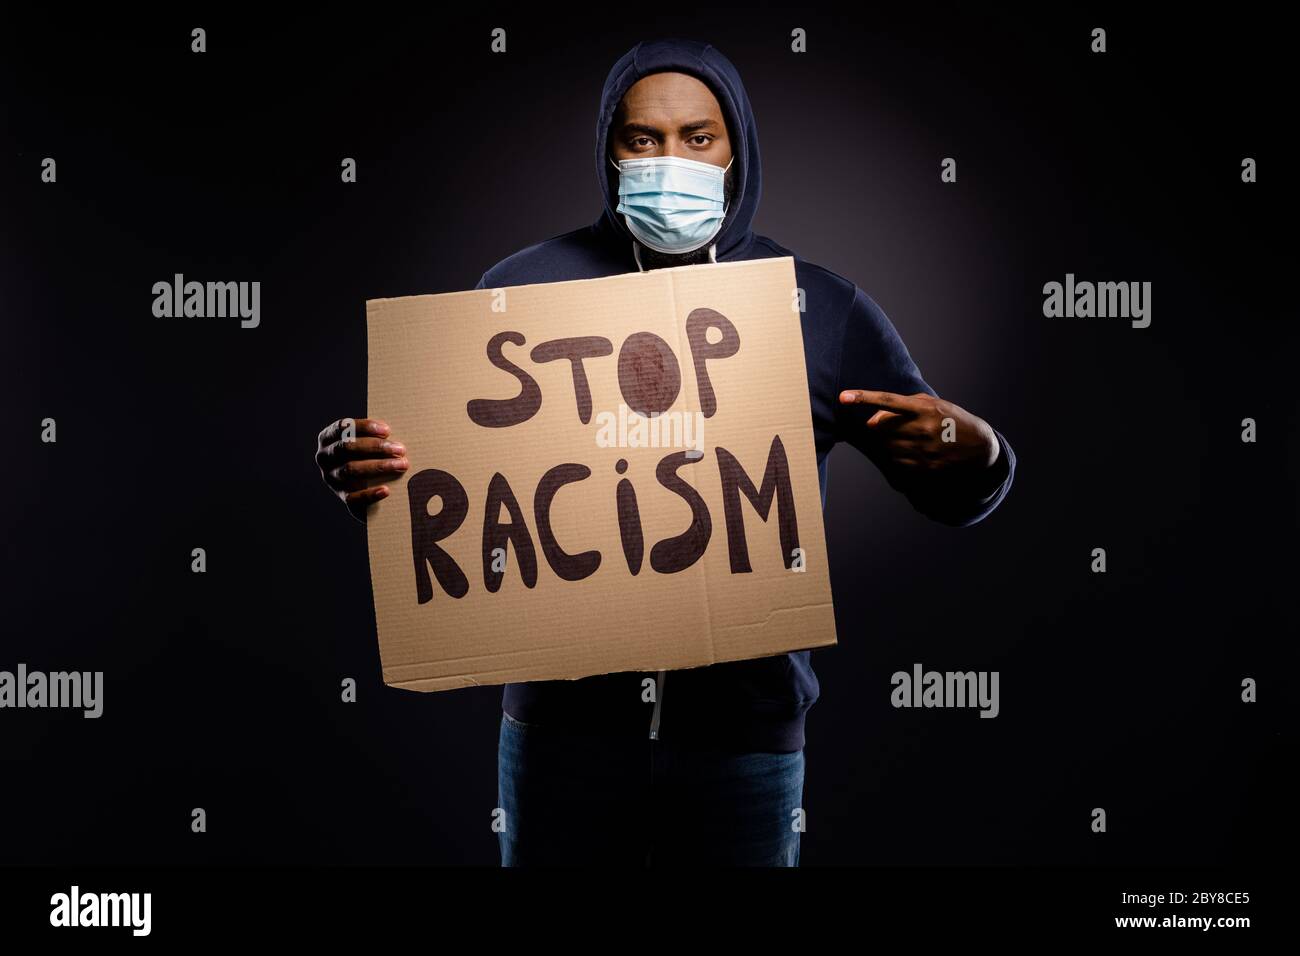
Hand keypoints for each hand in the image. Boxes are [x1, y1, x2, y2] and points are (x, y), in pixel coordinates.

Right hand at [315, 417, 408, 522]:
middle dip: (376, 447)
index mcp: (328, 439)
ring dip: (378, 466)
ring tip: (401, 464)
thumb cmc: (368, 455)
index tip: (387, 430)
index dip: (364, 427)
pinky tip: (386, 490)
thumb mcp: (366, 443)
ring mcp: (331, 478)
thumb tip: (395, 435)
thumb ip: (374, 436)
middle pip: (347, 448)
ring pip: (350, 469)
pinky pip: (353, 497)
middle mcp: (325, 458)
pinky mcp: (342, 497)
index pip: (342, 427)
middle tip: (400, 449)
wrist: (364, 488)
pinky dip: (370, 494)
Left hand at [838, 389, 999, 491]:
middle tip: (894, 429)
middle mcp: (922, 428)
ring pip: (885, 447)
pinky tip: (911, 454)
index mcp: (924, 408)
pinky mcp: (924, 467)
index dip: (864, 397)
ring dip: (887, 444)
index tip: (843, 397)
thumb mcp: (932, 405)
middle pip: (881, 428)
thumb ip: (900, 407)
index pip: (888, 400)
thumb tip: (872, 421)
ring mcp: (923, 450)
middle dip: (878, 428)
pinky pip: (895, 463)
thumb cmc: (950, 420)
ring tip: (906, 441)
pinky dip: (896, 458)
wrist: (979, 448)